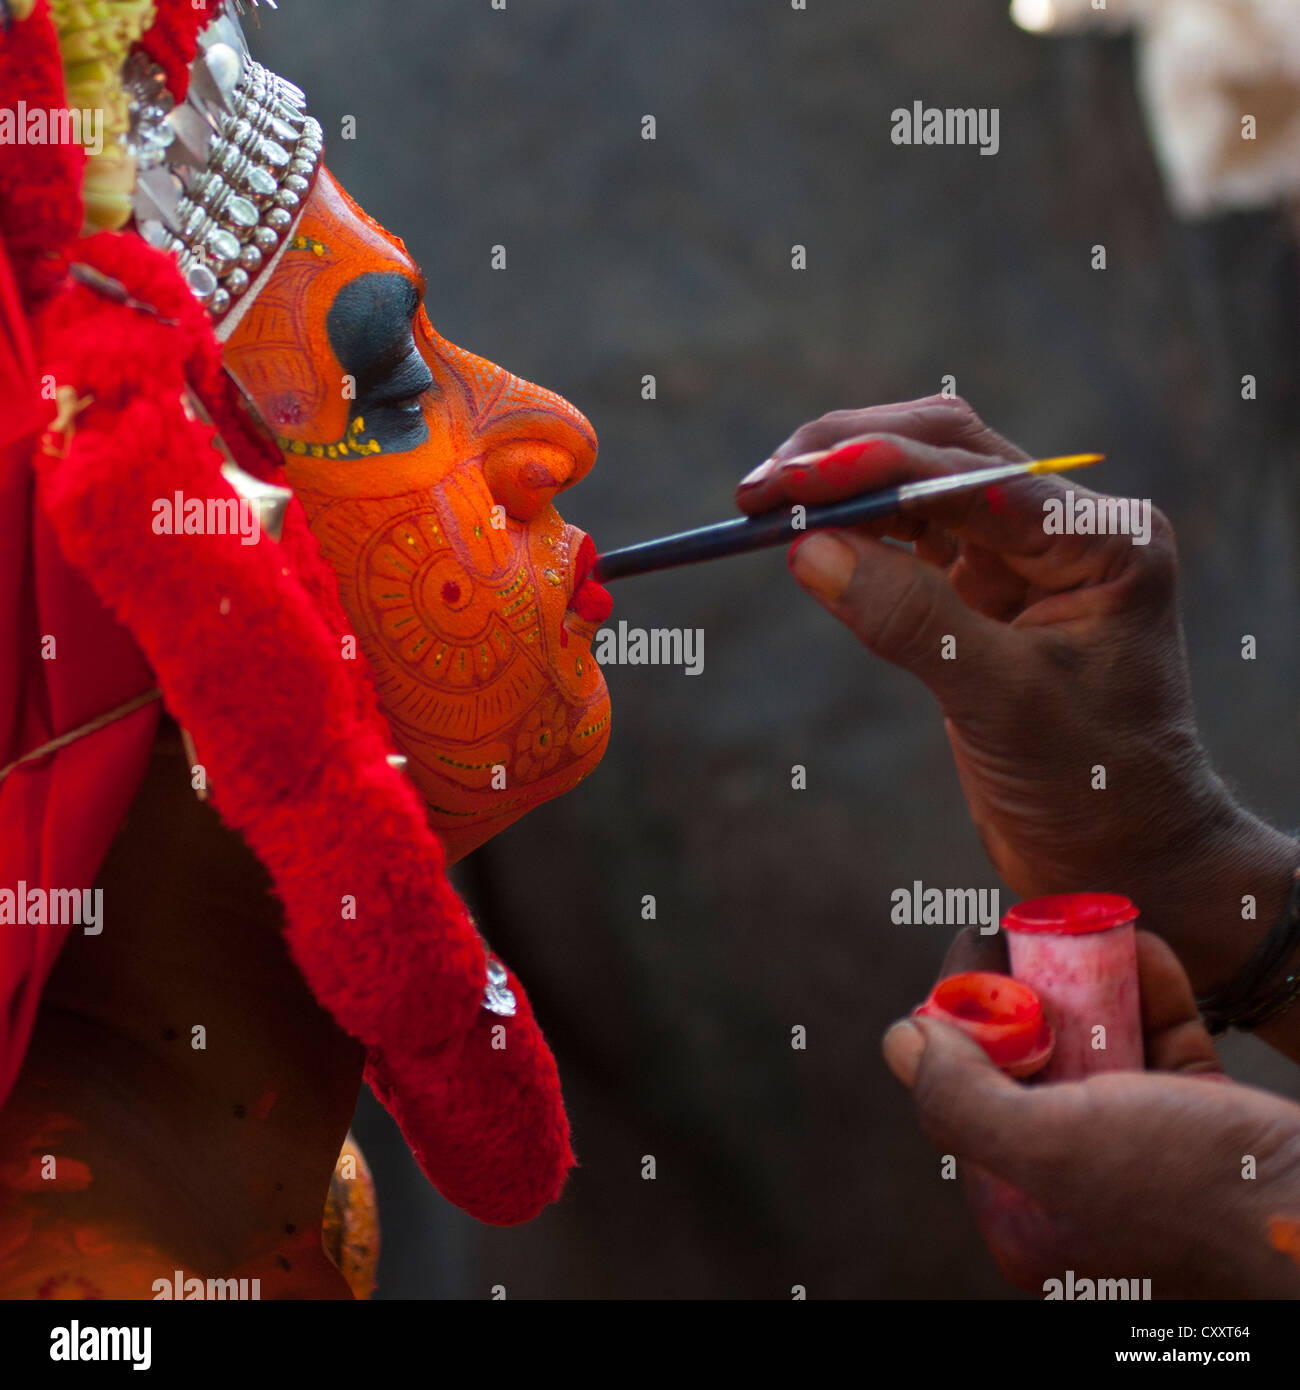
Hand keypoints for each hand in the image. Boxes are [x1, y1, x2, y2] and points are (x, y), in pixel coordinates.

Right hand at [737, 396, 1297, 997]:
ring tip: (769, 504)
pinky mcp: (987, 592)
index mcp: (1101, 539)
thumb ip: (910, 619)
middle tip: (763, 484)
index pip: (972, 474)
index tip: (790, 483)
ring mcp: (1025, 557)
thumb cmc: (1090, 784)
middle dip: (850, 456)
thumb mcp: (1000, 701)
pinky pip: (913, 539)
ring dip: (847, 488)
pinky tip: (811, 538)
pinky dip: (858, 532)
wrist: (1121, 854)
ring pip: (924, 484)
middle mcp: (1066, 530)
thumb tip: (808, 549)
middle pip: (946, 451)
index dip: (873, 467)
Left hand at [884, 929, 1299, 1296]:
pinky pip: (1160, 1038)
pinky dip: (1151, 989)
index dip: (964, 1016)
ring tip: (1087, 922)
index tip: (975, 947)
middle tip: (1031, 924)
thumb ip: (963, 1098)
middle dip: (1031, 988)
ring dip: (1092, 978)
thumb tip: (903, 1040)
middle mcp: (1078, 1184)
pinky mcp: (1201, 1114)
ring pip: (1096, 1041)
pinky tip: (1144, 943)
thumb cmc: (1191, 1188)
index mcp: (1029, 1211)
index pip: (966, 1095)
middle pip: (1030, 1062)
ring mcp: (1143, 1148)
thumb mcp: (1053, 1148)